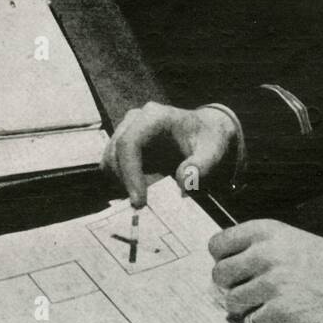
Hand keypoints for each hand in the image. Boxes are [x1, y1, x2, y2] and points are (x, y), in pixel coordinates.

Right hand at [101, 102, 236, 207]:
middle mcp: (136, 119)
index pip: (129, 143)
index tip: (139, 201)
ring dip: (122, 182)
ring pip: (109, 160)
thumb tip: (183, 182)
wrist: (206, 131)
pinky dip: (122, 180)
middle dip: (125, 182)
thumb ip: (201, 167)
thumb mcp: (213, 152)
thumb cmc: (208, 139)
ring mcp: (127, 129)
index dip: (129, 173)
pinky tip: (141, 187)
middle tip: (142, 204)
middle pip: (115, 152)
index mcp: (155, 117)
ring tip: (145, 194)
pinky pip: (112, 164)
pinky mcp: (124, 142)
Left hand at [210, 220, 322, 322]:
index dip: (223, 259)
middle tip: (251, 291)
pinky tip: (283, 318)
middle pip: (219, 275)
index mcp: (265, 231)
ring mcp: (270, 285)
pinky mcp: (279, 314)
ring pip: (232, 302)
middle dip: (232, 286)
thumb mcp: (291, 240)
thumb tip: (228, 268)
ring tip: (270, 305)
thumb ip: (259, 248)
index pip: (217, 245)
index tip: (234, 269)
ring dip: (247, 307)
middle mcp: (264, 255)